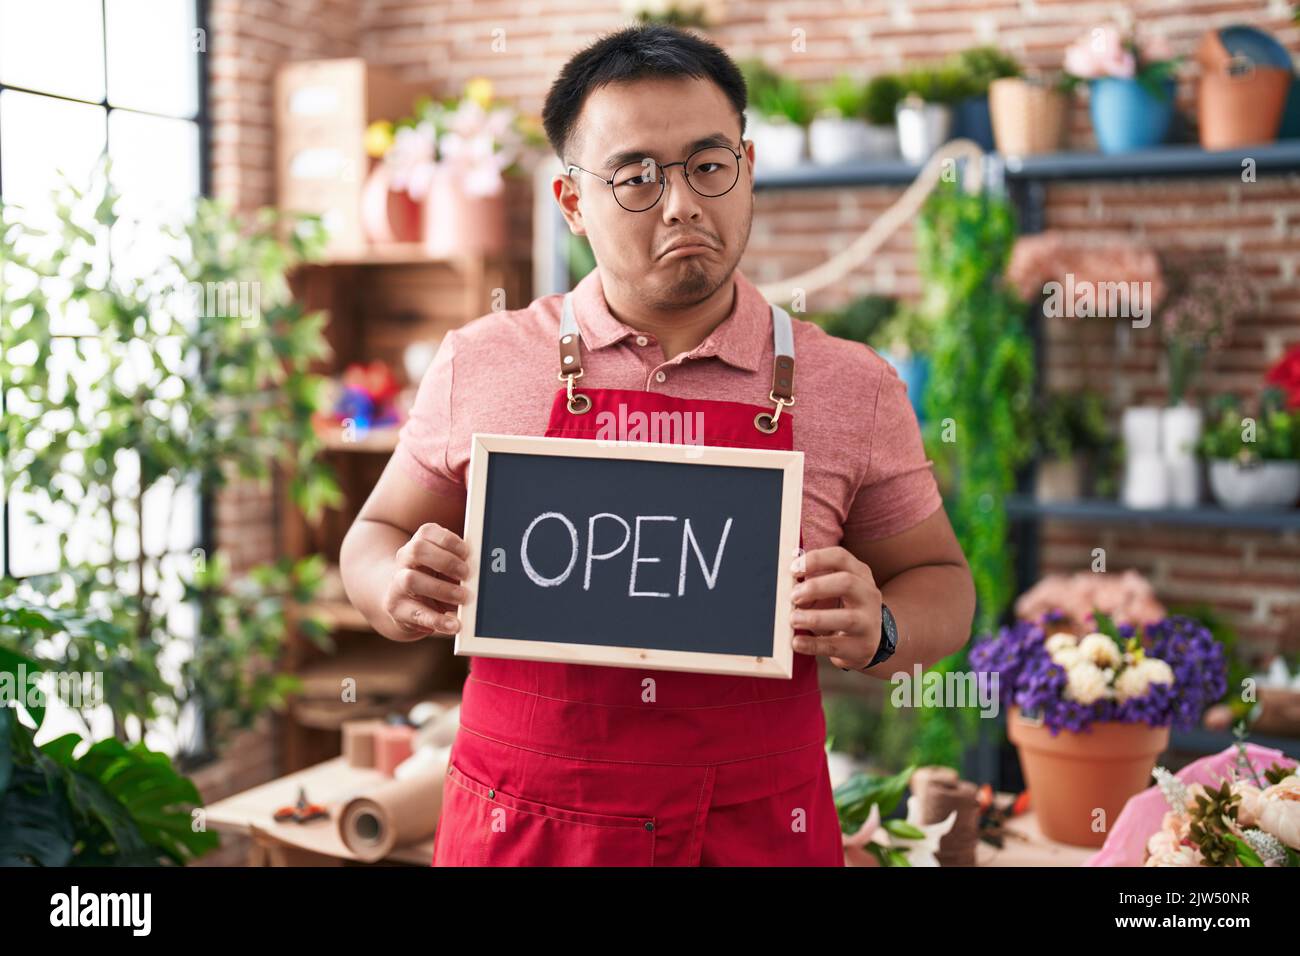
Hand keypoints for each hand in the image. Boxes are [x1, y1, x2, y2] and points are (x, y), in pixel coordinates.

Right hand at [382, 522, 471, 639]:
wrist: (403, 601)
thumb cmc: (434, 579)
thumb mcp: (445, 567)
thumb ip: (460, 563)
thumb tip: (485, 570)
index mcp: (418, 544)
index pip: (427, 532)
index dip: (449, 541)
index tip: (467, 553)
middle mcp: (404, 560)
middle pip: (417, 550)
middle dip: (445, 561)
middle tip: (467, 574)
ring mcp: (396, 583)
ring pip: (411, 580)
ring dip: (442, 589)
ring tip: (463, 598)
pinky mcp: (396, 608)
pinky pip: (416, 613)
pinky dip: (438, 620)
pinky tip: (454, 624)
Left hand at [789, 546, 882, 670]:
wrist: (868, 639)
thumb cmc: (842, 608)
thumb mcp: (834, 589)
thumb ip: (814, 581)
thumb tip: (787, 583)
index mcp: (860, 574)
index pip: (841, 558)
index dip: (816, 560)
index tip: (793, 569)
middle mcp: (869, 595)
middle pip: (847, 582)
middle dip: (816, 587)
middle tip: (793, 596)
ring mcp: (869, 622)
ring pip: (847, 618)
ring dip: (815, 618)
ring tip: (793, 619)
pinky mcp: (863, 647)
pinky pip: (837, 646)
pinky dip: (813, 644)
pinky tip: (797, 642)